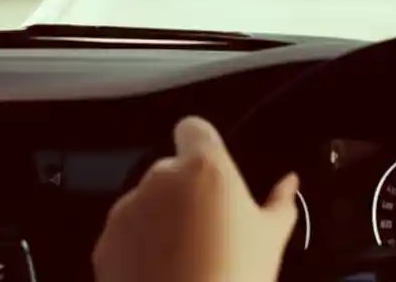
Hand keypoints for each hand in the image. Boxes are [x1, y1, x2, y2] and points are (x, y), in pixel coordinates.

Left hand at [92, 116, 299, 281]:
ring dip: (159, 219)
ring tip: (182, 259)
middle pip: (171, 170)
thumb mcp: (271, 239)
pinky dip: (137, 248)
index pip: (193, 128)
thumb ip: (280, 202)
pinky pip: (125, 234)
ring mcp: (127, 210)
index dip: (201, 145)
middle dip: (184, 191)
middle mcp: (160, 178)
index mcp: (204, 166)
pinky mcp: (105, 242)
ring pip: (146, 203)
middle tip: (206, 229)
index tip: (211, 172)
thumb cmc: (239, 274)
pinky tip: (159, 275)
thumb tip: (289, 181)